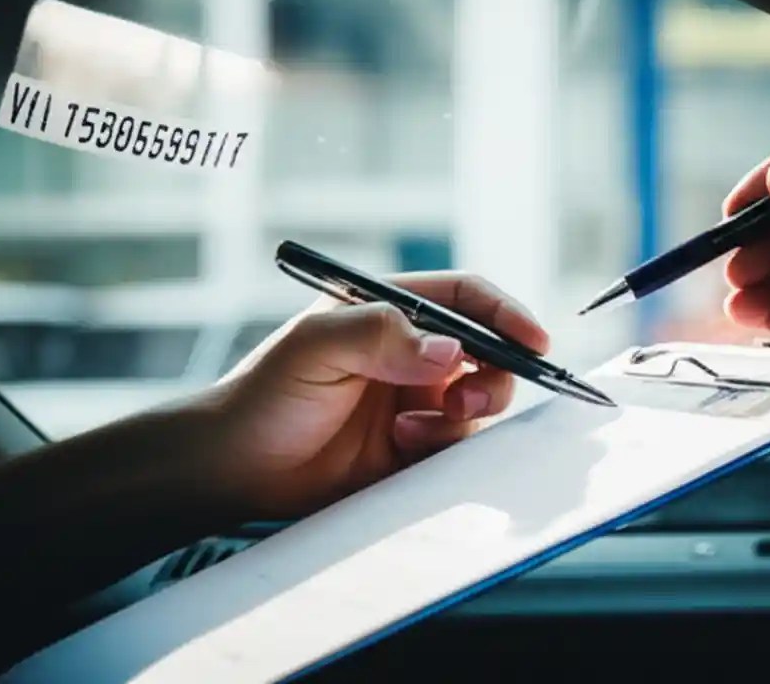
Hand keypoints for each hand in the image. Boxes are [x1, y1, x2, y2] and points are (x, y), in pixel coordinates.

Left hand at [199, 273, 548, 519]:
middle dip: (494, 375)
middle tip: (468, 401)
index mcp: (393, 313)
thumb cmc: (265, 394)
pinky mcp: (415, 448)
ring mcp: (417, 400)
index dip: (506, 314)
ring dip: (460, 416)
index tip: (535, 341)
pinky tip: (401, 448)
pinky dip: (442, 447)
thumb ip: (381, 335)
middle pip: (488, 352)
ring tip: (411, 432)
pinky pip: (459, 445)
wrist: (235, 469)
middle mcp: (413, 353)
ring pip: (479, 401)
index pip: (466, 299)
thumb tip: (450, 351)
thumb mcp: (315, 347)